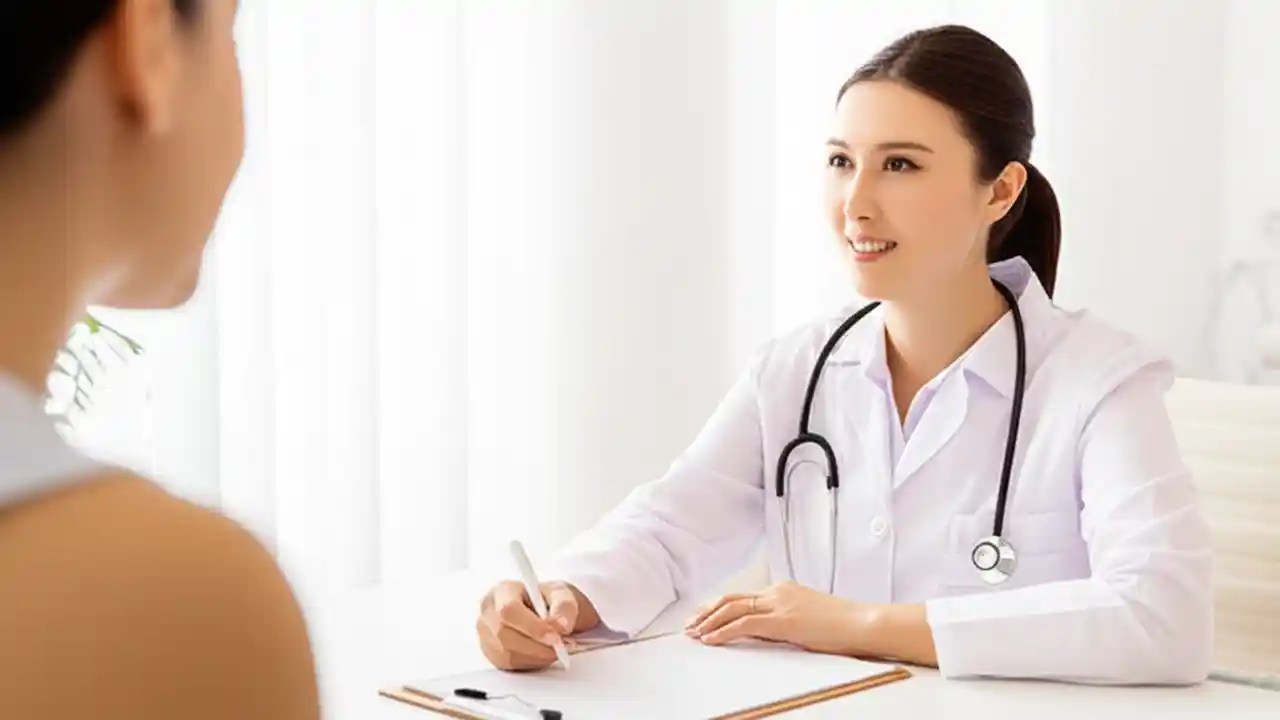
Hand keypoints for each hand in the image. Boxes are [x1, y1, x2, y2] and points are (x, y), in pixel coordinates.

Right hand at [476, 579, 600, 670]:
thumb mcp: (563, 594)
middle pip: (505, 634)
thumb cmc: (550, 600)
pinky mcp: (492, 654)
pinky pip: (510, 664)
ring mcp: (487, 634)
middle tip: (561, 647)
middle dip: (537, 645)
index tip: (555, 637)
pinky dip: (532, 662)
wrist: (548, 613)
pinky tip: (543, 652)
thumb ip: (565, 606)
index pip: (509, 609)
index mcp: (503, 590)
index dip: (532, 626)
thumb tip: (560, 625)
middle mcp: (489, 611)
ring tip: (556, 648)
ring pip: (507, 653)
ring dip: (537, 655)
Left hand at [684, 581, 868, 654]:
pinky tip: (711, 639)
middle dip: (707, 611)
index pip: (744, 597)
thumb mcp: (808, 618)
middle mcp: (777, 592)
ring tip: (694, 633)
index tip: (706, 616)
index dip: (720, 607)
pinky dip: (723, 631)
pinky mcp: (781, 620)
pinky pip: (743, 624)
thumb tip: (766, 632)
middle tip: (690, 624)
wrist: (862, 622)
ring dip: (709, 621)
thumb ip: (785, 620)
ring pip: (732, 608)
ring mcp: (779, 604)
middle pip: (732, 598)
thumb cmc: (843, 625)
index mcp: (784, 590)